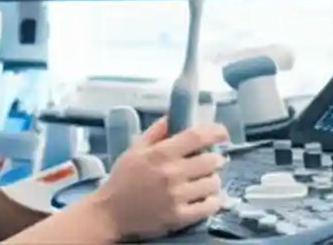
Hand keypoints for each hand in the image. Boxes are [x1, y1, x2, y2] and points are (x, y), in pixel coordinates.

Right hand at [90, 117, 228, 239]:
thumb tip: (174, 116)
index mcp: (160, 153)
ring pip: (213, 183)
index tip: (223, 133)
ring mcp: (177, 196)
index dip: (216, 132)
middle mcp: (171, 173)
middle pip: (211, 160)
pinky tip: (207, 197)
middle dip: (215, 159)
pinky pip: (209, 206)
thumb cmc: (122, 179)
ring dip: (213, 180)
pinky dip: (213, 200)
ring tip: (205, 180)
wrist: (110, 213)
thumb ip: (156, 132)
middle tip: (211, 161)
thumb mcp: (135, 149)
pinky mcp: (179, 217)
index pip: (197, 136)